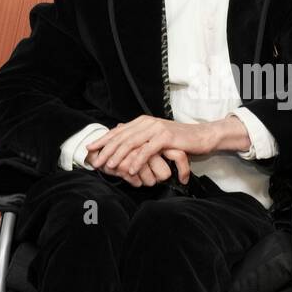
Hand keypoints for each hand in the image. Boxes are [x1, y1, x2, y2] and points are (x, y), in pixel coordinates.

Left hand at [83, 117, 214, 186]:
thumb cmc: (179, 139)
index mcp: (142, 121)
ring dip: (118, 156)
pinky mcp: (166, 137)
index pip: (118, 131)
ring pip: (131, 143)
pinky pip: (147, 150)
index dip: (102, 140)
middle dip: (105, 150)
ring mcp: (156, 128)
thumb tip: (120, 133)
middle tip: (95, 162)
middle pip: (121, 137)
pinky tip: (129, 170)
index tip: (89, 149)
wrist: (201, 136)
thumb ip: (139, 136)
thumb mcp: (155, 136)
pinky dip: (137, 161)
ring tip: (108, 167)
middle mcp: (147, 122)